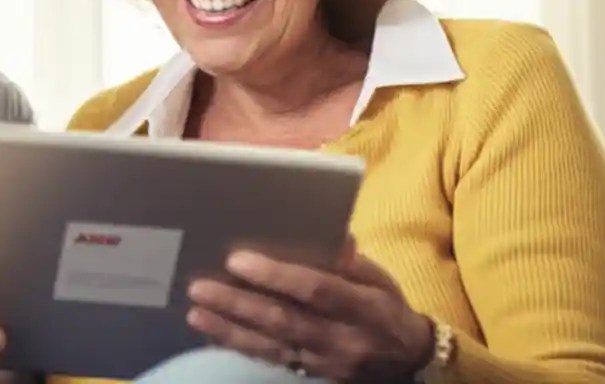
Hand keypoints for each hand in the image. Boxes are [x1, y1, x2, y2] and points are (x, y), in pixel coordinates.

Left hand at [186, 240, 433, 382]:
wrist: (408, 362)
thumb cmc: (388, 309)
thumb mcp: (382, 280)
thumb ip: (353, 261)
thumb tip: (332, 234)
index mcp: (363, 308)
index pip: (316, 290)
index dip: (277, 276)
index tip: (238, 260)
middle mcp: (341, 339)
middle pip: (284, 321)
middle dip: (238, 304)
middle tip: (201, 287)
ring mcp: (324, 362)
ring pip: (271, 347)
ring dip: (229, 329)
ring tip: (196, 311)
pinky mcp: (311, 375)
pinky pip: (270, 361)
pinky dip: (239, 347)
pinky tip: (212, 333)